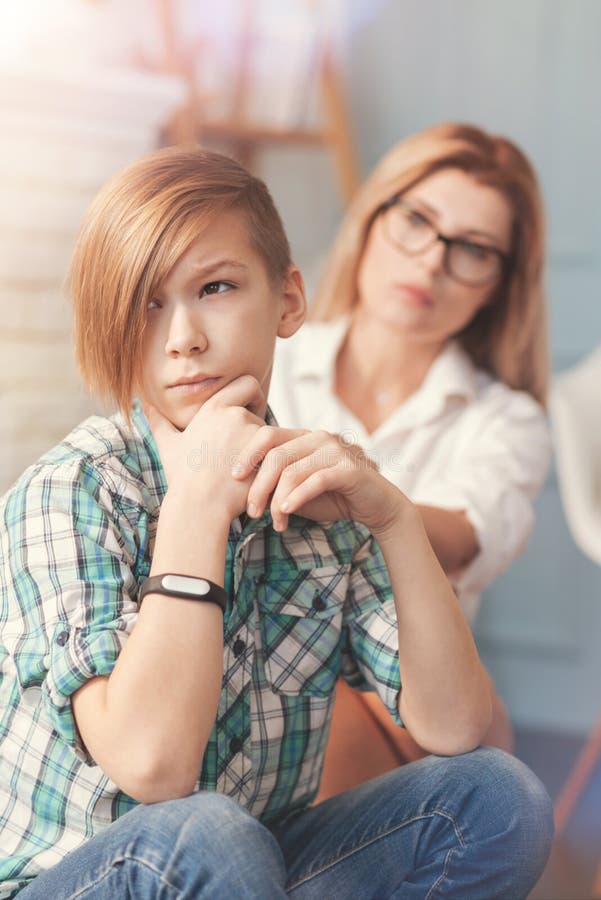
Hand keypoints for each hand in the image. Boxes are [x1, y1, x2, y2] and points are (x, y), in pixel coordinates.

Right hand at [144, 375, 265, 519]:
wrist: (198, 506)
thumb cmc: (183, 478)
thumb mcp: (168, 446)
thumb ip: (158, 421)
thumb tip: (142, 403)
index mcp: (214, 408)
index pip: (247, 382)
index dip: (253, 394)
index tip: (250, 409)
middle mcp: (235, 414)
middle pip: (261, 410)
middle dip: (259, 422)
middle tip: (250, 445)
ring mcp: (252, 434)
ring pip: (270, 434)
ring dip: (264, 448)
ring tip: (250, 470)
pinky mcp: (267, 455)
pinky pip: (279, 453)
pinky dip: (272, 464)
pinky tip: (260, 479)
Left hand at [232, 426, 406, 535]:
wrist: (376, 506)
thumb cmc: (334, 498)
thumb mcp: (299, 491)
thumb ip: (277, 486)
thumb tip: (243, 493)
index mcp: (304, 437)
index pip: (268, 435)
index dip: (247, 453)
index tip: (233, 477)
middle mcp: (319, 438)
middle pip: (277, 456)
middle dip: (259, 487)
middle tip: (251, 512)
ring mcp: (336, 451)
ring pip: (293, 471)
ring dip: (278, 501)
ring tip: (274, 521)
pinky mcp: (349, 468)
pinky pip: (316, 481)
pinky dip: (297, 497)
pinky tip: (286, 512)